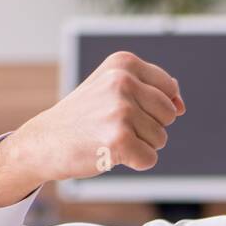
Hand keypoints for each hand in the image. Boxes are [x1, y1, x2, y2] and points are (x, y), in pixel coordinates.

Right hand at [0, 51, 185, 207]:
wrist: (44, 141)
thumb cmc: (84, 117)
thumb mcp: (113, 88)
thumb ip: (151, 90)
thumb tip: (181, 104)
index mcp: (123, 63)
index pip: (170, 88)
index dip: (155, 106)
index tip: (125, 108)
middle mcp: (123, 81)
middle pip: (170, 115)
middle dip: (149, 127)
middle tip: (114, 125)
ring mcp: (121, 110)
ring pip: (161, 139)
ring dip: (140, 145)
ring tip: (109, 137)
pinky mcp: (120, 139)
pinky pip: (150, 159)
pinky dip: (134, 162)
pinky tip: (110, 152)